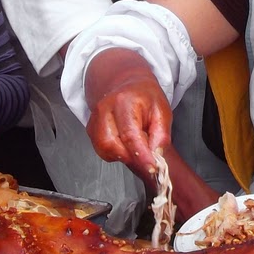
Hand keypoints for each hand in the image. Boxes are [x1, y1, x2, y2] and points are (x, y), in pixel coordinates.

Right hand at [84, 49, 171, 179]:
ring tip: (136, 145)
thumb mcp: (163, 111)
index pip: (130, 135)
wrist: (128, 85)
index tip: (152, 168)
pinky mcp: (90, 128)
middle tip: (146, 156)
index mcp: (125, 101)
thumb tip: (156, 156)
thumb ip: (161, 135)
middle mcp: (105, 109)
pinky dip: (115, 153)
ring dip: (123, 155)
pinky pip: (101, 149)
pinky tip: (125, 143)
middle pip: (111, 144)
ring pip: (104, 149)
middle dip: (131, 157)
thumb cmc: (146, 98)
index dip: (141, 155)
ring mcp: (94, 118)